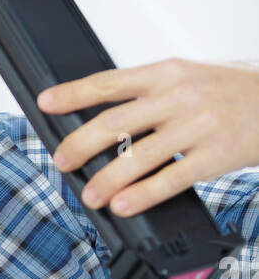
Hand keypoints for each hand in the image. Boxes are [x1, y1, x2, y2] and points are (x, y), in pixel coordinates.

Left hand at [37, 57, 258, 214]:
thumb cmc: (232, 92)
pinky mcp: (215, 155)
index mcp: (167, 73)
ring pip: (140, 154)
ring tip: (89, 195)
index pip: (110, 82)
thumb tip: (102, 119)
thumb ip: (149, 94)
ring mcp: (198, 126)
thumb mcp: (189, 77)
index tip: (46, 104)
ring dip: (108, 178)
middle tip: (61, 161)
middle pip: (117, 121)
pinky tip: (123, 205)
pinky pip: (172, 178)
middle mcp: (179, 96)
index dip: (74, 93)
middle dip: (81, 143)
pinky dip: (143, 195)